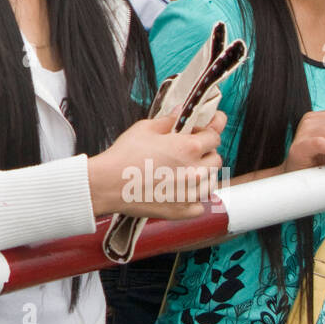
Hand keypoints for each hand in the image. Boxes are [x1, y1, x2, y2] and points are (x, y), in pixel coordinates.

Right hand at [90, 112, 223, 218]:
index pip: (215, 136)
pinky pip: (201, 204)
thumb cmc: (124, 155)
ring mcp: (191, 193)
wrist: (108, 184)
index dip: (208, 131)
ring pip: (211, 182)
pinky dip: (194, 198)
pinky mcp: (183, 211)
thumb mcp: (144, 128)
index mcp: (189, 147)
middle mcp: (196, 171)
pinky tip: (180, 191)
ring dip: (203, 175)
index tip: (204, 130)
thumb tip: (180, 112)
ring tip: (184, 172)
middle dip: (206, 153)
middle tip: (189, 152)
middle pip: (216, 159)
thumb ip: (168, 120)